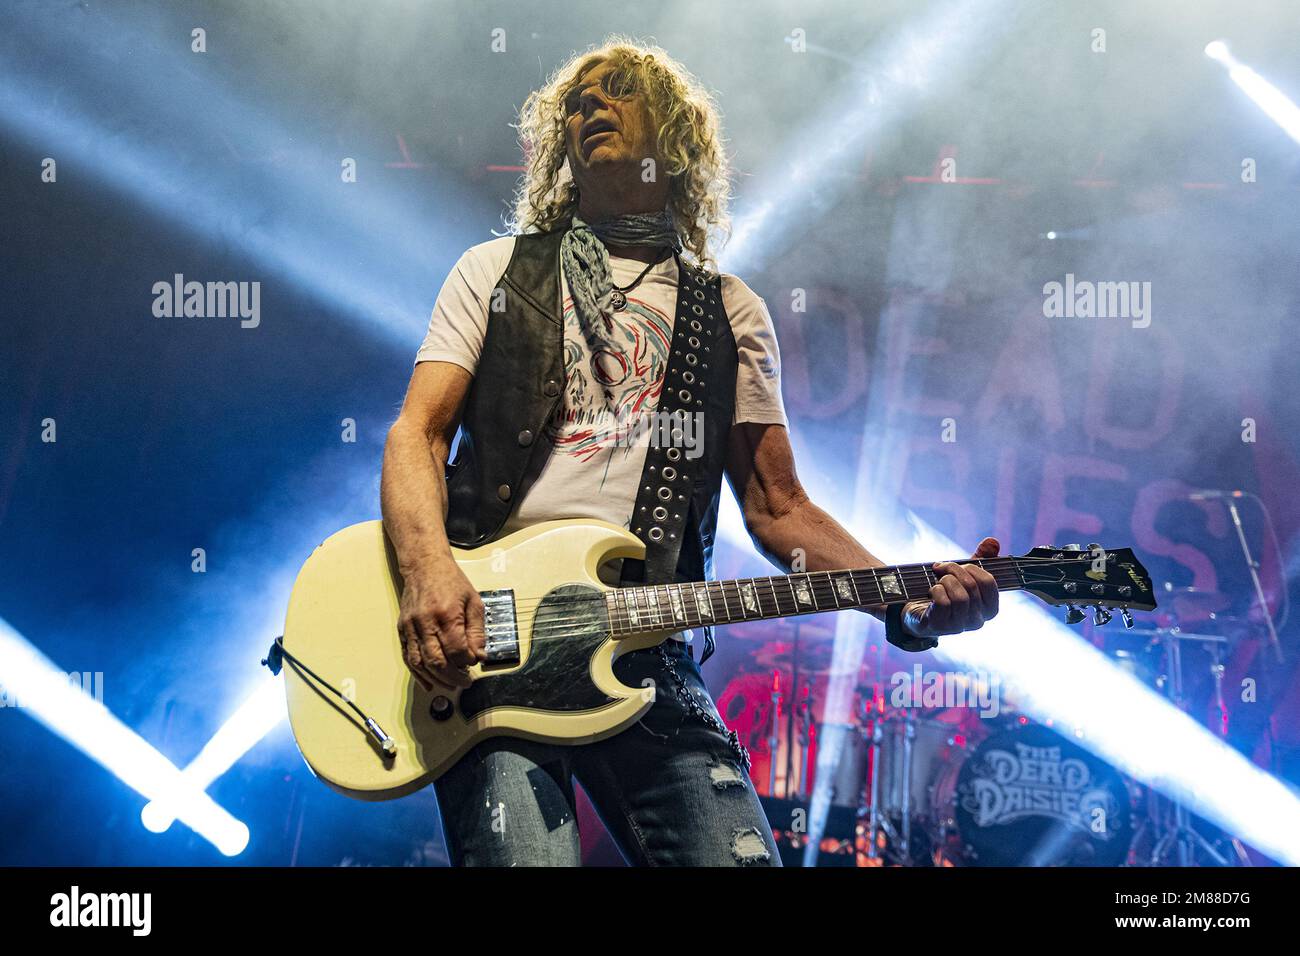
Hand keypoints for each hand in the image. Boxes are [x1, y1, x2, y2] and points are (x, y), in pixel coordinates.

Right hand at [397, 556, 487, 690]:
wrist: (425, 566)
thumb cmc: (450, 581)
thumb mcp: (473, 602)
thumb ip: (477, 631)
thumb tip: (480, 655)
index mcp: (447, 614)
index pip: (457, 650)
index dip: (467, 662)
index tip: (474, 663)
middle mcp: (426, 622)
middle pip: (438, 661)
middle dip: (453, 677)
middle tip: (465, 681)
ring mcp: (411, 627)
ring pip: (421, 663)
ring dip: (436, 679)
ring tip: (450, 684)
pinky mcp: (402, 629)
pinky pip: (408, 657)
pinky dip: (417, 674)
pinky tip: (429, 683)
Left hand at [900, 537, 1000, 640]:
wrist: (918, 613)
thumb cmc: (945, 593)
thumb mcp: (964, 574)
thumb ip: (981, 558)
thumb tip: (993, 541)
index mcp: (989, 608)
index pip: (989, 582)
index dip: (971, 567)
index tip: (958, 565)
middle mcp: (978, 620)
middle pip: (971, 585)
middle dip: (953, 570)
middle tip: (941, 569)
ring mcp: (960, 626)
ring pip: (959, 596)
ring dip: (944, 582)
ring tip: (938, 583)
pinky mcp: (942, 627)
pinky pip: (944, 604)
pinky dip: (936, 591)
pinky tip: (932, 593)